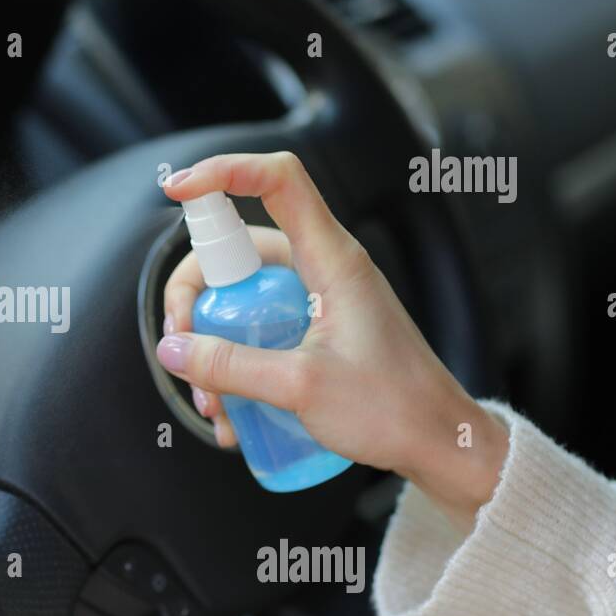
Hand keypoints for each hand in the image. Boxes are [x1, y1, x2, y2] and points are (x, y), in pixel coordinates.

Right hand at [157, 151, 505, 529]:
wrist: (441, 445)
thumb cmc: (395, 409)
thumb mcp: (301, 387)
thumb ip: (232, 366)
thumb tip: (173, 349)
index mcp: (332, 260)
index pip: (278, 180)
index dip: (225, 171)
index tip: (178, 190)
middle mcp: (322, 270)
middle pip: (237, 250)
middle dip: (196, 297)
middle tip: (182, 347)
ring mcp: (316, 302)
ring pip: (240, 299)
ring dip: (211, 345)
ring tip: (213, 402)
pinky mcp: (313, 333)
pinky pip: (256, 332)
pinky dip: (233, 367)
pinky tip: (232, 416)